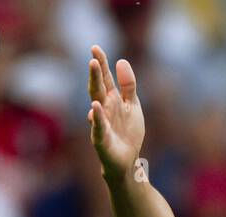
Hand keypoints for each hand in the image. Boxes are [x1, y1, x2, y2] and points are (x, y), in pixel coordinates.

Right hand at [86, 45, 143, 183]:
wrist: (128, 160)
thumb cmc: (128, 132)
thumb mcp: (132, 105)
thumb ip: (128, 85)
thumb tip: (121, 60)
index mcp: (112, 99)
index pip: (104, 78)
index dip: (101, 63)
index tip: (95, 48)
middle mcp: (103, 108)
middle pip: (98, 87)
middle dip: (95, 72)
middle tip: (93, 58)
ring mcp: (100, 122)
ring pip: (95, 102)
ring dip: (94, 86)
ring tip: (93, 71)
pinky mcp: (101, 139)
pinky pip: (97, 126)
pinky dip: (96, 117)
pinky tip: (94, 107)